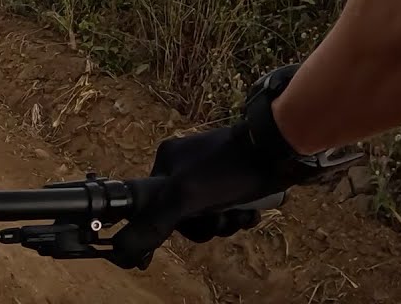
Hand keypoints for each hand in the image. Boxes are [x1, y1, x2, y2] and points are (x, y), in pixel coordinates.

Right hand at [110, 123, 300, 268]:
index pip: (157, 205)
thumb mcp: (187, 198)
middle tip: (223, 220)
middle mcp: (185, 163)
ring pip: (210, 211)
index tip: (194, 226)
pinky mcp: (235, 175)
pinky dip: (239, 213)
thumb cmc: (229, 169)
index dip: (174, 223)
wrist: (279, 149)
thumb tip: (121, 249)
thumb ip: (155, 222)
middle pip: (186, 212)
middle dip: (207, 224)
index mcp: (167, 161)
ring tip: (241, 215)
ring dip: (226, 221)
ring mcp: (211, 169)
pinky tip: (251, 212)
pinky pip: (228, 204)